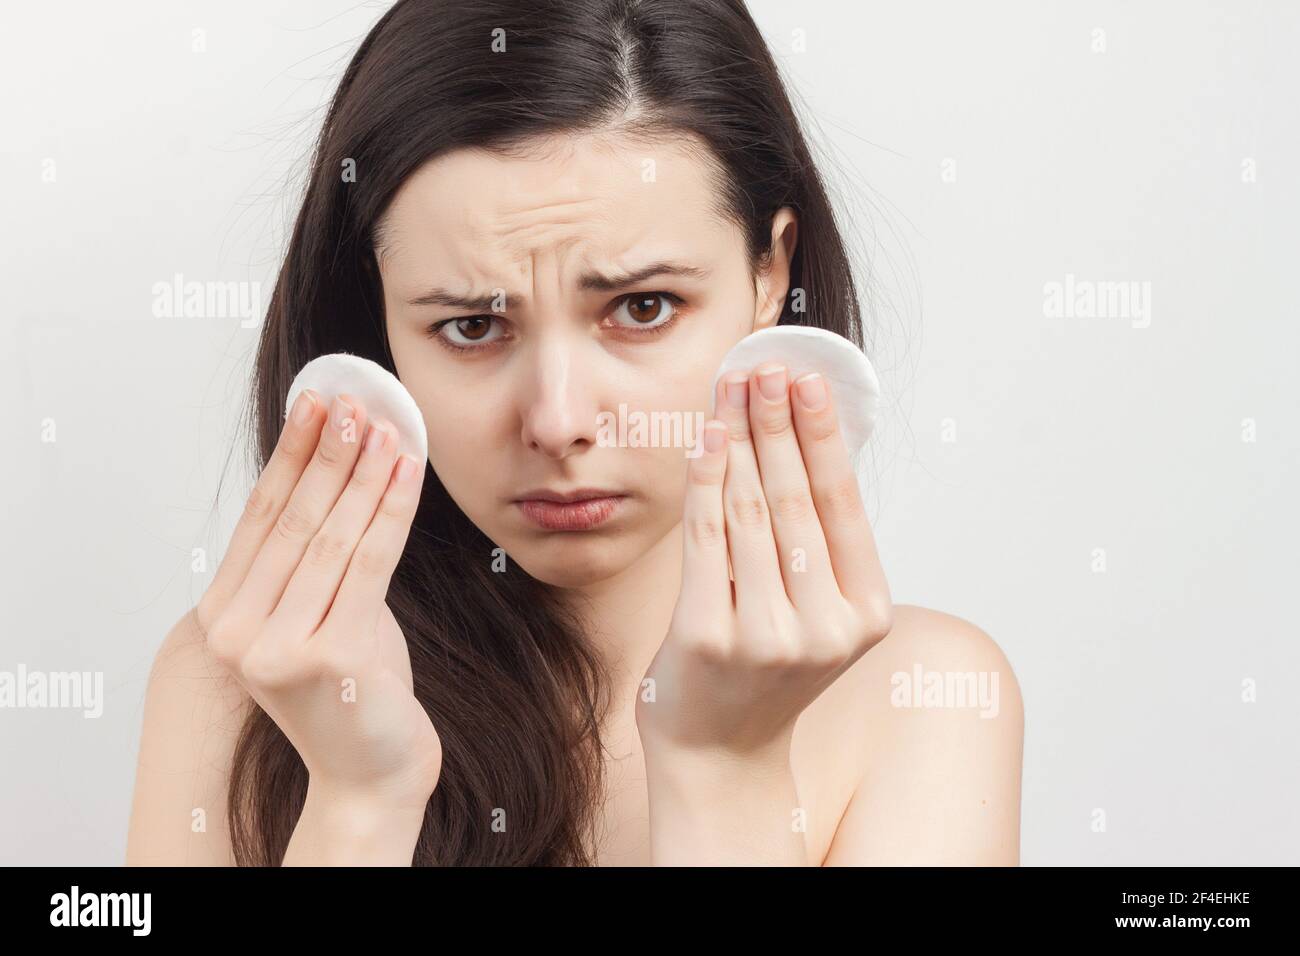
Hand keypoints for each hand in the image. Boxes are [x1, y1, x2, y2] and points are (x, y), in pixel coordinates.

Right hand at [195, 389, 440, 806]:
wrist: (370, 770)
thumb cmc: (348, 686)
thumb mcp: (314, 615)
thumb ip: (308, 561)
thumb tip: (333, 466)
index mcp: (223, 615)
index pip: (261, 518)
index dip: (291, 455)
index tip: (313, 402)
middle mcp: (235, 632)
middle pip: (293, 520)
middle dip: (329, 453)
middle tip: (353, 399)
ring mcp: (275, 647)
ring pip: (332, 537)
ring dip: (364, 472)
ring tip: (387, 424)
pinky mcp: (326, 656)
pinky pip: (368, 563)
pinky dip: (391, 508)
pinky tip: (407, 470)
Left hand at [637, 362, 893, 762]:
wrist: (719, 754)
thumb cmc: (763, 670)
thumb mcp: (812, 612)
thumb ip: (813, 544)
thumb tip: (799, 437)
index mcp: (864, 614)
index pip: (843, 506)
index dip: (823, 436)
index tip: (808, 381)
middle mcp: (824, 627)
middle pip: (796, 499)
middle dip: (778, 423)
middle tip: (767, 366)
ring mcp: (765, 635)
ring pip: (750, 511)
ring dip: (739, 438)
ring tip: (733, 388)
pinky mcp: (708, 636)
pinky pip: (705, 539)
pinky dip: (705, 481)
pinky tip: (708, 439)